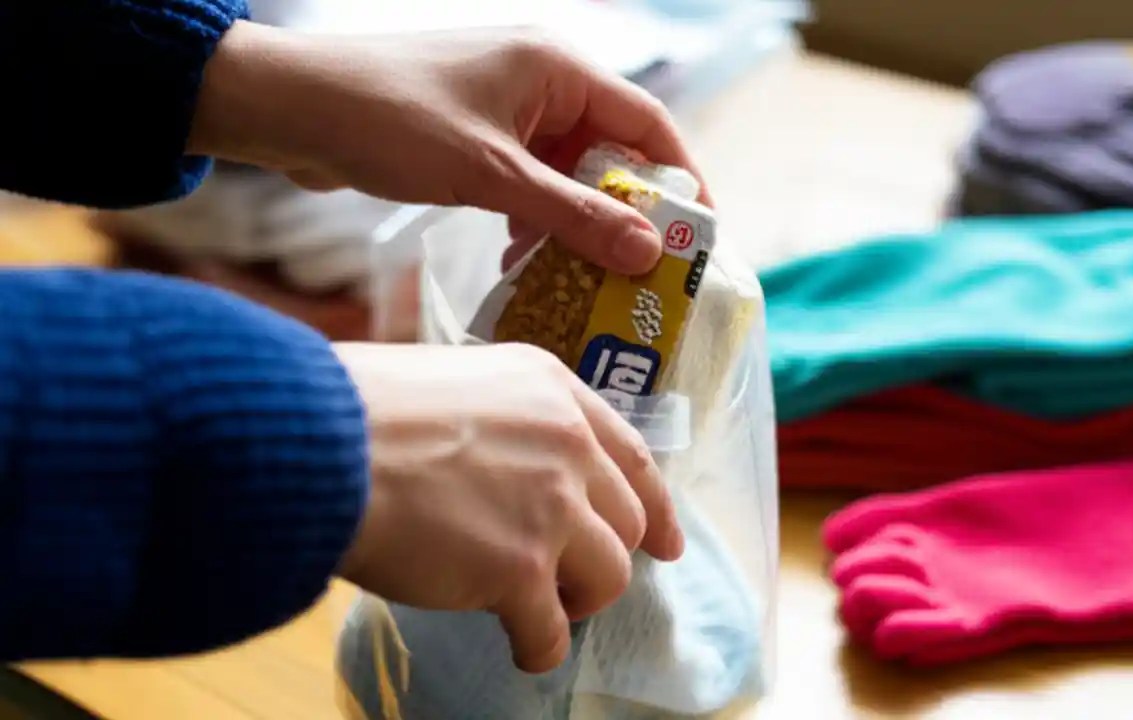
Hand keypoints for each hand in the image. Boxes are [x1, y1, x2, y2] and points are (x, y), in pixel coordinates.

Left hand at [190, 22, 710, 275]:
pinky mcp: (475, 137)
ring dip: (577, 224)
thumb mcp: (490, 176)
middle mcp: (541, 82)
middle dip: (627, 213)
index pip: (648, 124)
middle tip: (647, 274)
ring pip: (568, 173)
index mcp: (558, 69)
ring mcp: (506, 110)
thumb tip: (647, 251)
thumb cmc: (388, 121)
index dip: (681, 181)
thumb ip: (572, 215)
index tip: (699, 238)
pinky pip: (528, 181)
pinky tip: (528, 263)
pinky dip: (535, 220)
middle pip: (612, 152)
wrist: (289, 108)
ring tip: (589, 280)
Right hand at [332, 342, 683, 673]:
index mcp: (550, 390)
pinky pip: (553, 631)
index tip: (666, 541)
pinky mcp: (522, 570)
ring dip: (576, 601)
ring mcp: (552, 507)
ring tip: (538, 608)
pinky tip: (518, 646)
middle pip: (629, 520)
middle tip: (572, 579)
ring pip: (609, 577)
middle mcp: (566, 444)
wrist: (320, 443)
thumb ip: (497, 420)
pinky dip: (538, 647)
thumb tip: (497, 464)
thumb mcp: (450, 380)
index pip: (631, 455)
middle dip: (607, 556)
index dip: (655, 505)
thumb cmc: (357, 406)